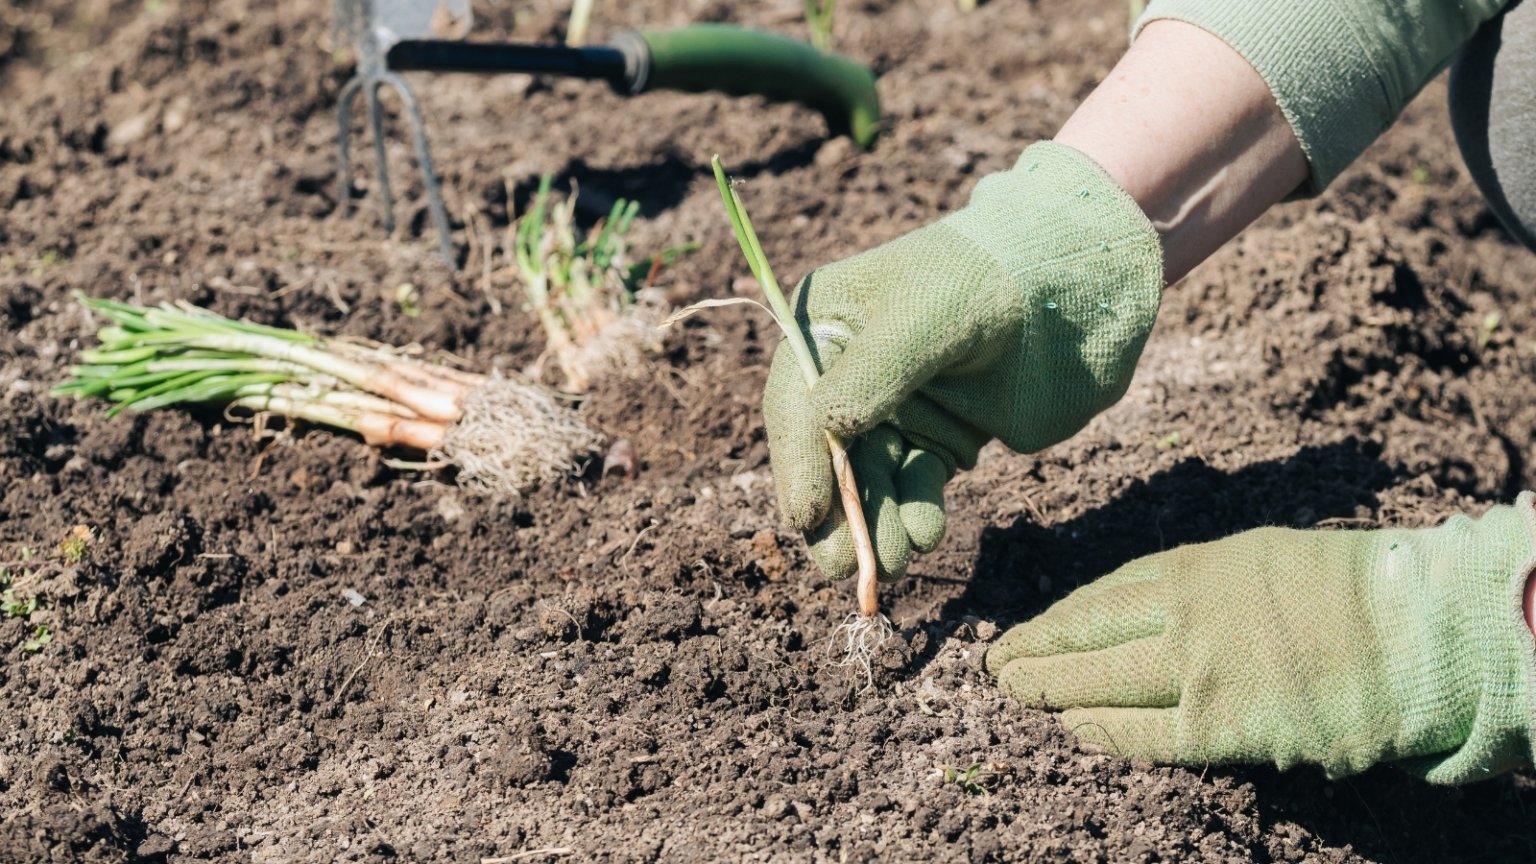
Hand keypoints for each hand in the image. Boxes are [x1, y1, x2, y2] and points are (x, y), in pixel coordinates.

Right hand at [764, 141, 1162, 580]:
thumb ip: (871, 374)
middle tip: (842, 568)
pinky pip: (915, 486)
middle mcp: (848, 372)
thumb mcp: (922, 318)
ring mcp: (895, 408)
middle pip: (825, 455)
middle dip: (836, 512)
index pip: (795, 404)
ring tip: (895, 561)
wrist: (1071, 286)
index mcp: (823, 327)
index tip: (806, 518)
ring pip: (870, 481)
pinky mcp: (939, 437)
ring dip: (876, 524)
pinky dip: (916, 514)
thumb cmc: (987, 280)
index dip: (797, 464)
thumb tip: (828, 431)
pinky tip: (926, 533)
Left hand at [986, 494, 1535, 781]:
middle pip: (1087, 633)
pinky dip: (1104, 732)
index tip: (1033, 626)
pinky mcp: (1221, 723)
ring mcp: (1198, 668)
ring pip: (1100, 680)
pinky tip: (1071, 729)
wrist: (1414, 630)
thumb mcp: (1265, 558)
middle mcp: (1183, 612)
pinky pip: (1146, 733)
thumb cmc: (1355, 590)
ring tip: (1010, 691)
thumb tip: (1165, 610)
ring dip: (1047, 686)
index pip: (1108, 593)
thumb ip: (1208, 584)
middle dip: (1035, 647)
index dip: (1064, 615)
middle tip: (994, 661)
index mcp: (1197, 566)